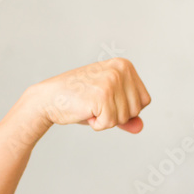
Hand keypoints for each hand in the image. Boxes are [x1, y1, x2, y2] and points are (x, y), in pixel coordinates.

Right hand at [27, 57, 151, 132]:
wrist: (49, 98)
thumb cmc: (78, 99)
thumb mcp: (107, 104)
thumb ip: (126, 115)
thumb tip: (140, 127)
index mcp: (124, 66)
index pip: (144, 100)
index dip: (126, 109)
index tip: (106, 100)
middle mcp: (120, 70)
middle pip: (136, 110)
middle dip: (117, 116)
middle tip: (96, 104)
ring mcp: (111, 81)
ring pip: (124, 118)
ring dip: (106, 120)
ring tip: (90, 106)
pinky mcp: (102, 95)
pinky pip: (109, 123)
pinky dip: (97, 124)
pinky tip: (86, 111)